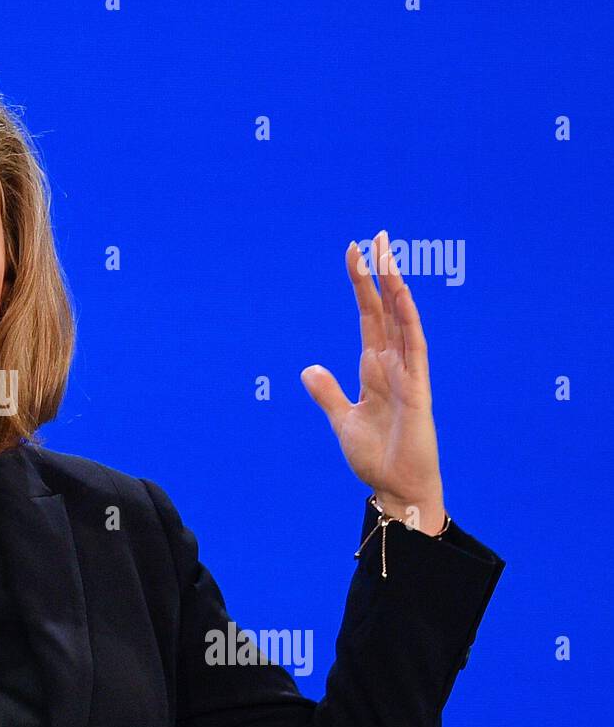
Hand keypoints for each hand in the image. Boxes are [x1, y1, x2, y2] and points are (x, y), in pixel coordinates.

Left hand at [300, 230, 445, 535]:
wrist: (397, 490)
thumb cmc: (377, 457)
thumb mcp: (343, 420)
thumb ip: (328, 393)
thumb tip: (309, 369)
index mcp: (375, 369)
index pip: (369, 318)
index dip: (362, 287)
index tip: (353, 255)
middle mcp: (394, 365)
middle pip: (385, 310)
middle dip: (380, 274)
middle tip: (374, 236)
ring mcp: (408, 375)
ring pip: (403, 320)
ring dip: (395, 286)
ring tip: (386, 252)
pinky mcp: (418, 391)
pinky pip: (414, 348)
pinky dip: (408, 320)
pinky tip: (401, 294)